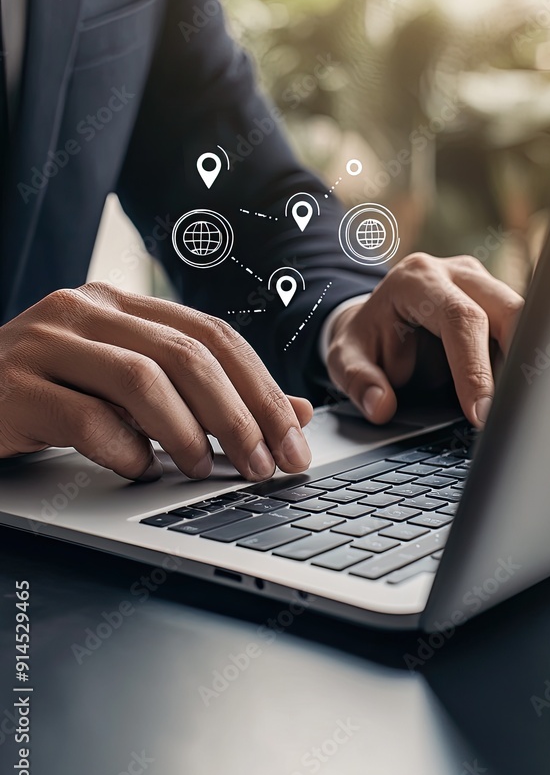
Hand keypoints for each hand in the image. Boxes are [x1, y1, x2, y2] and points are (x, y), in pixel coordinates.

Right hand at [0, 283, 312, 480]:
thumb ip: (199, 395)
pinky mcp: (12, 388)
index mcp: (119, 303)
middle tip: (267, 465)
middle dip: (239, 415)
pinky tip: (139, 471)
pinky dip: (124, 451)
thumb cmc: (49, 396)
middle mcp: (84, 309)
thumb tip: (295, 414)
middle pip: (186, 354)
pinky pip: (85, 418)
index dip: (262, 387)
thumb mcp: (127, 388)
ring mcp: (44, 343)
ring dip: (187, 432)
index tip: (294, 439)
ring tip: (207, 470)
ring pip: (141, 378)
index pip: (212, 335)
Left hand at [326, 254, 523, 428]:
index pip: (460, 319)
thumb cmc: (366, 336)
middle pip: (507, 310)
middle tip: (508, 410)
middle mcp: (456, 274)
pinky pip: (518, 331)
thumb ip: (358, 380)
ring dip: (516, 364)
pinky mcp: (496, 302)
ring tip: (504, 405)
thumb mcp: (344, 357)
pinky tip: (502, 392)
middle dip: (514, 360)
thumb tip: (381, 406)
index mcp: (417, 280)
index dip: (474, 368)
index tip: (479, 412)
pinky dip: (514, 363)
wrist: (376, 318)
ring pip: (519, 320)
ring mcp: (482, 285)